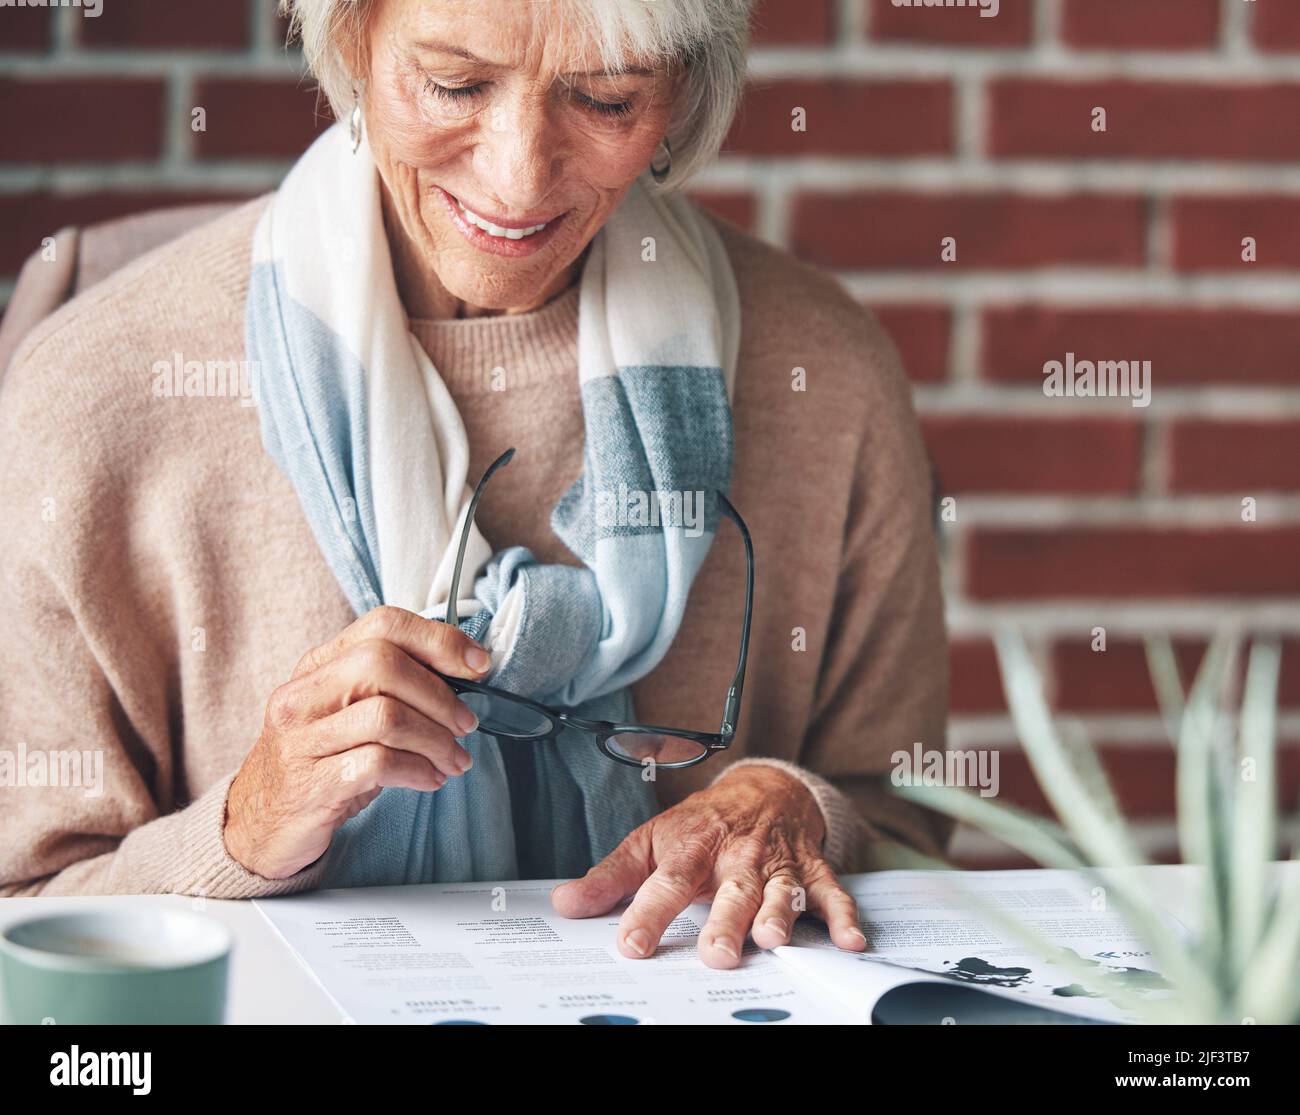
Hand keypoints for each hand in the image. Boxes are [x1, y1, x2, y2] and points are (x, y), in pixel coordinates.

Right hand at [225, 605, 490, 878]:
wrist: (261, 822)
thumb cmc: (322, 760)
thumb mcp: (350, 712)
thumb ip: (394, 685)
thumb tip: (469, 672)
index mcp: (319, 665)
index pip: (383, 625)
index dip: (439, 640)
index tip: (478, 665)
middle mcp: (303, 695)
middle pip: (383, 664)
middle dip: (440, 695)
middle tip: (466, 724)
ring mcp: (301, 739)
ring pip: (386, 716)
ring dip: (436, 739)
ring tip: (454, 759)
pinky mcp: (310, 784)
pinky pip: (378, 764)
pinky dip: (418, 770)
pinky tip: (430, 779)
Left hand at [551, 765, 866, 967]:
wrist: (764, 788)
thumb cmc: (703, 823)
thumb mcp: (651, 840)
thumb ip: (611, 876)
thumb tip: (564, 904)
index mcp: (693, 848)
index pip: (667, 881)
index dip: (648, 913)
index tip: (631, 945)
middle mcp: (737, 856)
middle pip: (731, 890)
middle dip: (725, 921)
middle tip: (717, 954)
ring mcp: (777, 864)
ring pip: (780, 891)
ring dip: (779, 915)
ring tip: (774, 940)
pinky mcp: (811, 871)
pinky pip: (832, 893)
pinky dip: (844, 916)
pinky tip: (850, 940)